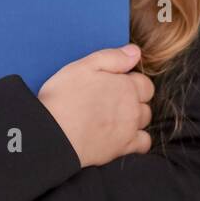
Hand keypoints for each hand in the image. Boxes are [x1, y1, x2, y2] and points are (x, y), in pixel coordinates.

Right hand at [38, 44, 152, 167]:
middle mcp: (133, 107)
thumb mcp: (84, 66)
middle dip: (134, 99)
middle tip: (111, 100)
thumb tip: (135, 52)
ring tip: (114, 117)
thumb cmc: (64, 98)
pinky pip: (144, 143)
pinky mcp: (123, 148)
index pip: (144, 82)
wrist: (54, 134)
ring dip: (135, 117)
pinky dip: (138, 140)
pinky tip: (123, 136)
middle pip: (145, 102)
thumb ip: (113, 57)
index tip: (114, 84)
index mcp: (126, 86)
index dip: (131, 82)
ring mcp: (130, 129)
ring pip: (144, 121)